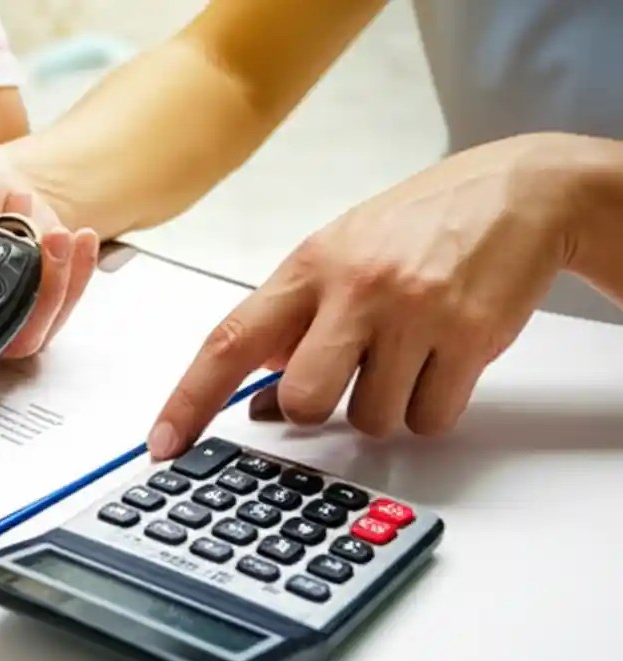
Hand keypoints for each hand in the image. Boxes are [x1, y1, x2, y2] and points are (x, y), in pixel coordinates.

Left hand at [146, 134, 576, 456]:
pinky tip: (443, 360)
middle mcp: (356, 287)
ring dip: (387, 406)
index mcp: (309, 266)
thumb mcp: (340, 257)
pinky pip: (431, 418)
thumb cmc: (416, 229)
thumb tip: (258, 405)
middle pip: (305, 400)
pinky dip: (433, 407)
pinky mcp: (470, 336)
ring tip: (409, 353)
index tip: (164, 443)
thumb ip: (293, 325)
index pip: (230, 340)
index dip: (189, 399)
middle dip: (321, 408)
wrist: (520, 193)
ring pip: (373, 419)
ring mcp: (415, 312)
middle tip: (349, 375)